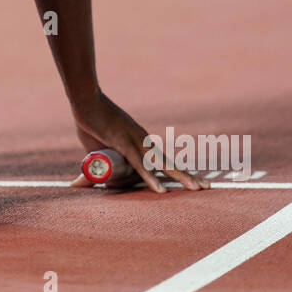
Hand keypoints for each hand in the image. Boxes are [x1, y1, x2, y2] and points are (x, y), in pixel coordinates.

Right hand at [68, 93, 209, 192]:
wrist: (85, 100)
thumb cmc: (90, 122)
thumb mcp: (96, 148)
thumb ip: (97, 161)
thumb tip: (84, 180)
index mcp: (141, 143)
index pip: (162, 161)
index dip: (177, 173)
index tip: (193, 183)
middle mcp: (144, 142)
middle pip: (169, 163)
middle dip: (188, 176)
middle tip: (207, 188)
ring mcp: (135, 142)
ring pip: (161, 164)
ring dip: (180, 177)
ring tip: (197, 189)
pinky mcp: (124, 143)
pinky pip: (140, 165)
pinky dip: (150, 178)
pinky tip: (161, 191)